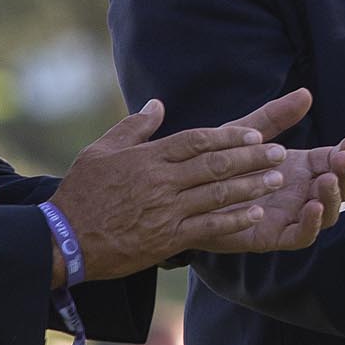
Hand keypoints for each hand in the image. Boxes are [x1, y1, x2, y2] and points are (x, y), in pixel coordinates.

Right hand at [48, 101, 290, 281]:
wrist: (64, 239)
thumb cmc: (81, 192)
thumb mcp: (101, 151)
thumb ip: (134, 127)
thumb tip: (157, 104)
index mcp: (147, 157)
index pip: (196, 141)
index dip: (228, 137)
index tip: (254, 135)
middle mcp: (161, 181)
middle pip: (214, 164)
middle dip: (251, 158)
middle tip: (280, 153)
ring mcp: (166, 210)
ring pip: (217, 194)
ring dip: (251, 186)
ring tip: (277, 179)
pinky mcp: (166, 238)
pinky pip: (208, 227)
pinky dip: (234, 220)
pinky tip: (256, 214)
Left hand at [185, 90, 344, 254]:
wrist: (184, 193)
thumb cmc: (217, 162)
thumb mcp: (247, 135)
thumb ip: (275, 117)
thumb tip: (305, 93)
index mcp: (301, 168)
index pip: (334, 161)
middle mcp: (300, 192)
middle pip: (338, 189)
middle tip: (340, 159)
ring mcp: (289, 216)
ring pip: (325, 213)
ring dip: (332, 198)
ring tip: (326, 180)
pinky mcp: (272, 236)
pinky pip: (301, 236)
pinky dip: (311, 224)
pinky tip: (313, 207)